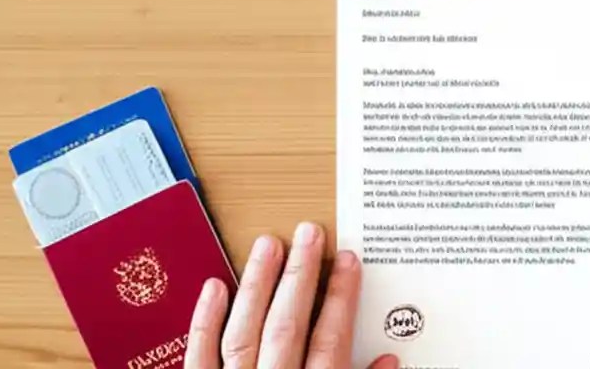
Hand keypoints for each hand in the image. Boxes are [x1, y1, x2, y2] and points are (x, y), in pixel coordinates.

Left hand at [186, 223, 397, 368]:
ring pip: (244, 332)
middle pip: (287, 327)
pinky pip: (200, 355)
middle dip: (300, 276)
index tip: (348, 261)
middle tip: (309, 233)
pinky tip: (215, 285)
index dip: (341, 299)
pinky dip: (206, 320)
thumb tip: (389, 362)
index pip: (330, 343)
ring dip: (258, 285)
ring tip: (270, 245)